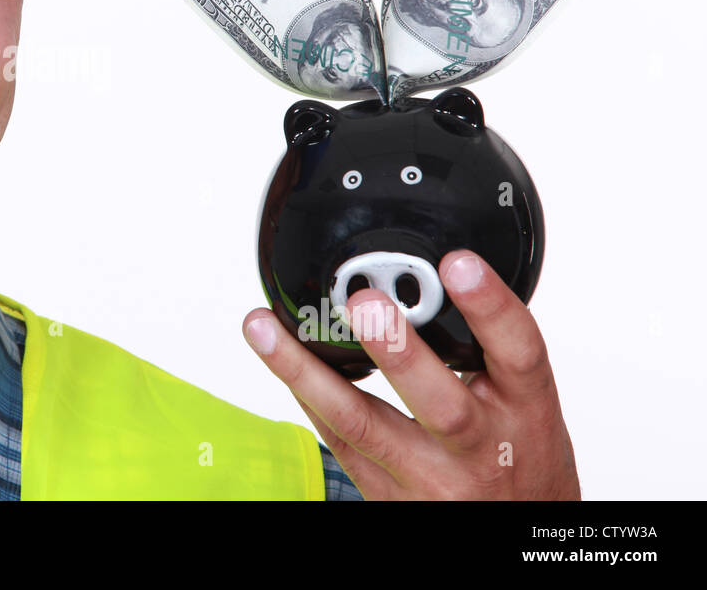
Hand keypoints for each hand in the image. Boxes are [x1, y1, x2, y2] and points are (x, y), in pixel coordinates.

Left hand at [242, 249, 580, 499]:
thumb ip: (486, 351)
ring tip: (266, 329)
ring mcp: (430, 477)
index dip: (489, 308)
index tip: (459, 263)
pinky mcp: (387, 493)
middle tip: (364, 303)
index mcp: (526, 410)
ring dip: (306, 372)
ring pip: (361, 425)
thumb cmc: (521, 459)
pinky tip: (279, 360)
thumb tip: (431, 282)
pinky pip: (338, 440)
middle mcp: (480, 448)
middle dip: (398, 351)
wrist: (519, 529)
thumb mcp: (527, 404)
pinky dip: (305, 395)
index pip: (519, 354)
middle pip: (439, 402)